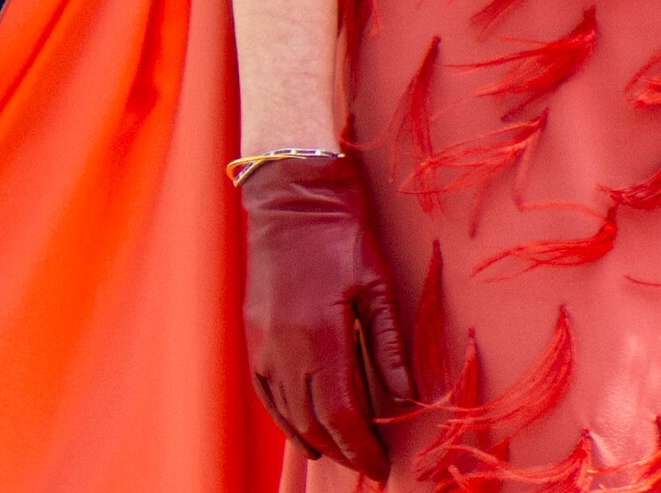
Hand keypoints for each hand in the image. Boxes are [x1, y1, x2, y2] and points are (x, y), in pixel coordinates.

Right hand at [240, 154, 413, 478]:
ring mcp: (264, 343)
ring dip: (315, 439)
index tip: (380, 465)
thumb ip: (389, 344)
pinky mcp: (254, 335)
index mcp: (320, 336)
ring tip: (343, 453)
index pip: (341, 414)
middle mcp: (286, 347)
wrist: (292, 195)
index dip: (361, 447)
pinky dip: (285, 420)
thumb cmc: (340, 232)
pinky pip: (267, 393)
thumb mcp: (376, 283)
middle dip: (343, 450)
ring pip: (288, 413)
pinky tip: (303, 432)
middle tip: (368, 463)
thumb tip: (407, 396)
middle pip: (314, 421)